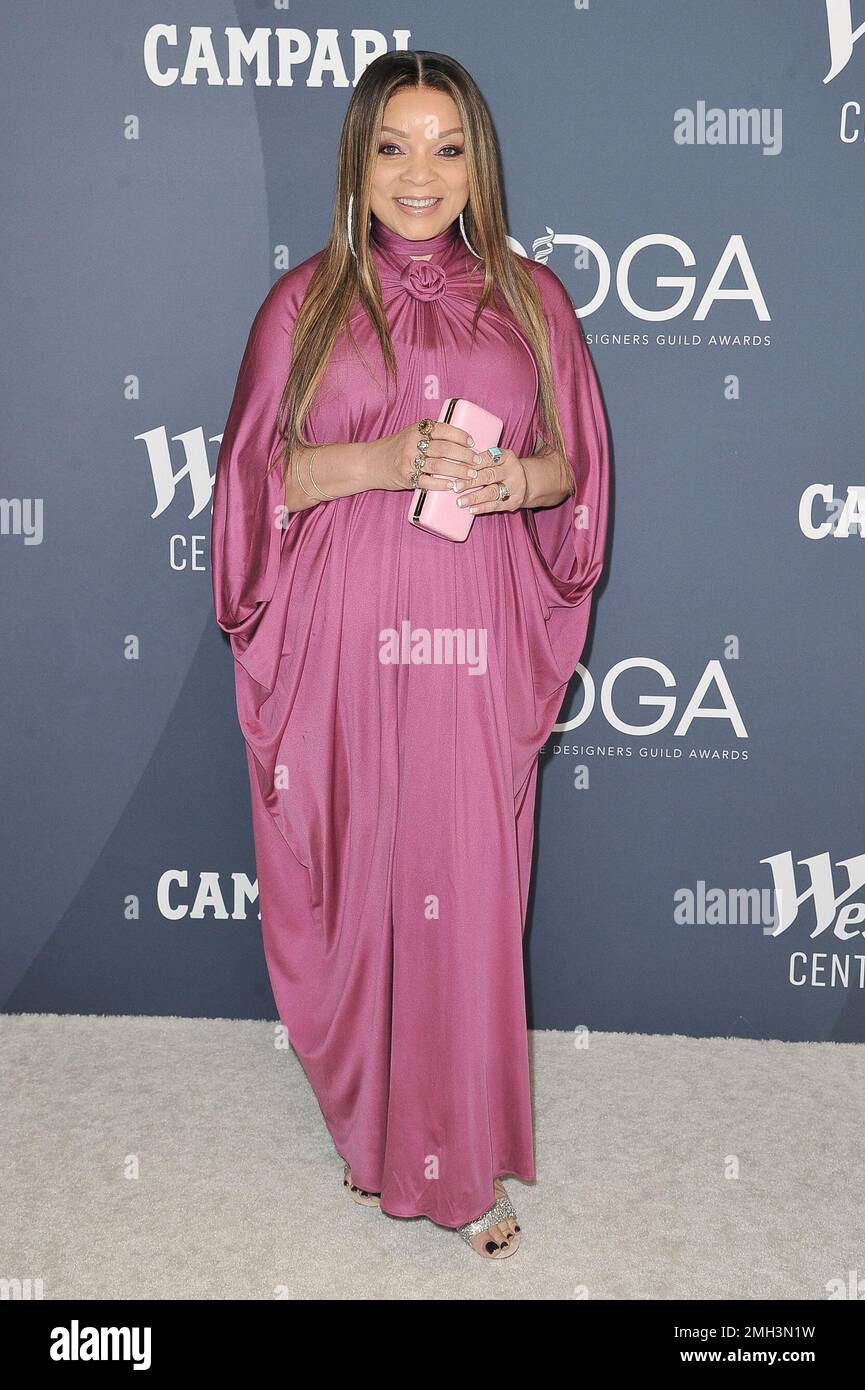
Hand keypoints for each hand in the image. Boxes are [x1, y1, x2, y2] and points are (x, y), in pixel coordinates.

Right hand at [365, 420, 483, 492]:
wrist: (369, 463)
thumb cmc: (395, 449)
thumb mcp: (410, 435)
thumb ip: (430, 436)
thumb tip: (459, 442)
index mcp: (417, 429)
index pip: (443, 429)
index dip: (460, 436)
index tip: (473, 443)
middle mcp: (413, 442)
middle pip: (445, 448)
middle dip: (464, 455)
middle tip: (477, 461)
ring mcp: (408, 460)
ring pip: (439, 465)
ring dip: (458, 471)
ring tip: (470, 475)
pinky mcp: (405, 476)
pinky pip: (427, 481)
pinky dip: (441, 484)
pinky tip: (452, 485)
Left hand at [455, 447, 527, 513]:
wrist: (526, 482)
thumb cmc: (502, 469)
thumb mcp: (497, 460)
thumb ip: (481, 461)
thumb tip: (455, 466)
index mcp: (507, 456)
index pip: (488, 458)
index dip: (473, 464)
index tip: (458, 468)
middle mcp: (512, 471)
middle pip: (489, 475)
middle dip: (471, 482)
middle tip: (455, 486)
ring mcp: (515, 487)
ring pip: (492, 492)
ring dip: (474, 497)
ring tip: (460, 501)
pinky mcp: (514, 502)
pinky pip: (496, 505)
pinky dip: (482, 508)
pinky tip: (471, 509)